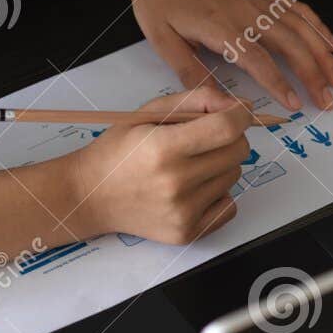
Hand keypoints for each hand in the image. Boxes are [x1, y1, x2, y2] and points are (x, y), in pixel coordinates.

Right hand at [66, 90, 251, 245]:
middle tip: (207, 138)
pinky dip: (219, 194)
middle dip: (231, 138)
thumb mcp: (150, 111)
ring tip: (191, 165)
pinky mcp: (187, 232)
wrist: (91, 195)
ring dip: (221, 165)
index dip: (241, 115)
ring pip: (235, 176)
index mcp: (163, 148)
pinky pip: (230, 206)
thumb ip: (197, 100)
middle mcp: (175, 183)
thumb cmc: (119, 150)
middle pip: (238, 152)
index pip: (227, 128)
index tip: (240, 111)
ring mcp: (183, 212)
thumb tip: (239, 106)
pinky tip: (194, 189)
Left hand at [118, 0, 332, 111]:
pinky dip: (319, 26)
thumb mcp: (162, 40)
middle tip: (328, 101)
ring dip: (324, 53)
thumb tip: (215, 103)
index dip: (280, 83)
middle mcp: (246, 12)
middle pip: (291, 44)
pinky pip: (297, 9)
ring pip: (301, 27)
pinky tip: (332, 42)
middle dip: (314, 74)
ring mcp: (257, 0)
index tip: (295, 104)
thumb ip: (191, 73)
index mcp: (221, 26)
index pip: (258, 60)